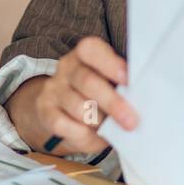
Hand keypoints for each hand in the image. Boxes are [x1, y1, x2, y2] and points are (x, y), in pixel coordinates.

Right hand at [26, 37, 137, 155]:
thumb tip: (138, 101)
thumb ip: (122, 89)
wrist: (62, 111)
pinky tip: (90, 135)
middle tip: (131, 121)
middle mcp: (66, 68)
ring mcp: (53, 89)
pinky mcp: (44, 110)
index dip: (110, 64)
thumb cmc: (96, 97)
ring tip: (109, 128)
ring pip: (77, 106)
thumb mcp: (110, 86)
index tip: (129, 81)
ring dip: (97, 121)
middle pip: (87, 81)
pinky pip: (62, 124)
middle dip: (112, 103)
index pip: (90, 49)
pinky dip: (81, 134)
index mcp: (84, 55)